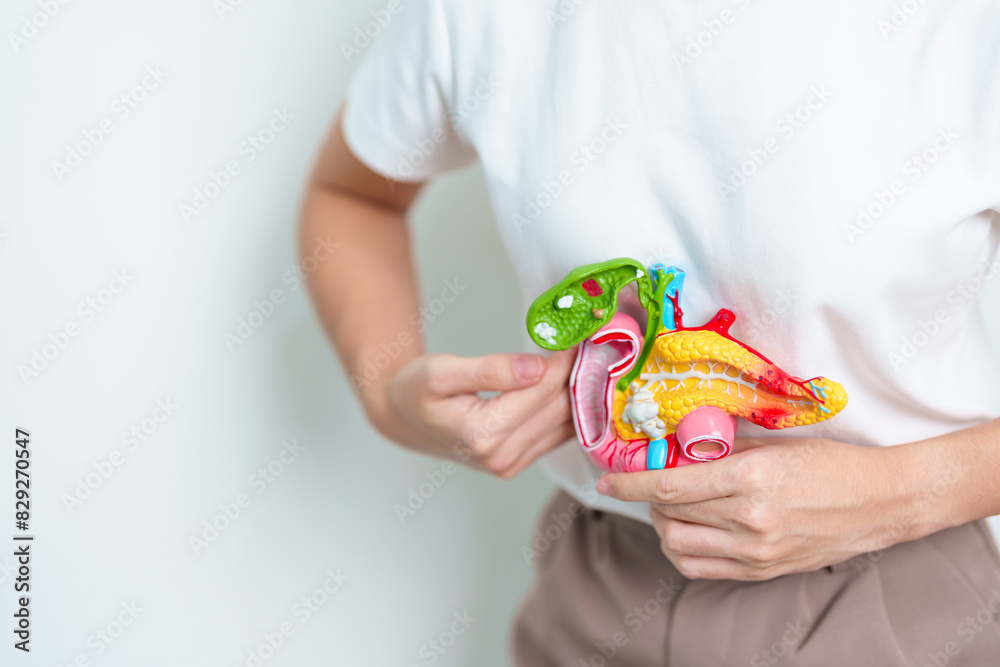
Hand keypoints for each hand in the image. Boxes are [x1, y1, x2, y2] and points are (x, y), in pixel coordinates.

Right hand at [376, 350, 577, 477]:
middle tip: (590, 341)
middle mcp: (501, 456)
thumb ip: (489, 370)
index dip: (564, 358)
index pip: (542, 389)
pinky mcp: (518, 463)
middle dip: (576, 372)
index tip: (579, 333)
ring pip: (566, 422)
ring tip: (585, 359)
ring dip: (578, 390)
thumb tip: (535, 367)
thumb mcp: (441, 371)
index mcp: (483, 433)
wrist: (403, 418)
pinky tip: (571, 383)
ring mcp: (511, 464)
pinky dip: (569, 408)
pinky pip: (558, 435)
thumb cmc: (415, 391)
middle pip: (559, 406)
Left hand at [596, 437, 912, 579]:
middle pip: (668, 516)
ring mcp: (756, 552)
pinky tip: (689, 531)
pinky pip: (702, 568)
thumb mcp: (774, 444)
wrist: (880, 502)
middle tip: (647, 484)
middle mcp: (749, 519)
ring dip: (662, 526)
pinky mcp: (763, 571)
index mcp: (750, 478)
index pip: (670, 486)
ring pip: (678, 546)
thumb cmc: (831, 464)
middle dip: (646, 500)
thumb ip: (723, 449)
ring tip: (669, 508)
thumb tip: (677, 449)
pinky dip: (683, 550)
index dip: (631, 482)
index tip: (608, 478)